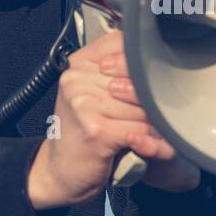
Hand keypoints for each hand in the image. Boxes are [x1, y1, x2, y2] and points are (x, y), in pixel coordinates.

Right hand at [26, 30, 199, 210]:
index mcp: (77, 65)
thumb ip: (114, 72)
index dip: (142, 62)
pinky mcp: (96, 131)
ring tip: (149, 128)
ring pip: (142, 105)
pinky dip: (149, 139)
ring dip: (152, 121)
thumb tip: (153, 58)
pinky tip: (145, 142)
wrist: (60, 170)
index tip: (149, 77)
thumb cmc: (81, 131)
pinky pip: (140, 128)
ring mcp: (84, 105)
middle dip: (151, 98)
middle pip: (137, 78)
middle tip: (154, 110)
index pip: (121, 44)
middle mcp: (77, 80)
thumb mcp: (90, 93)